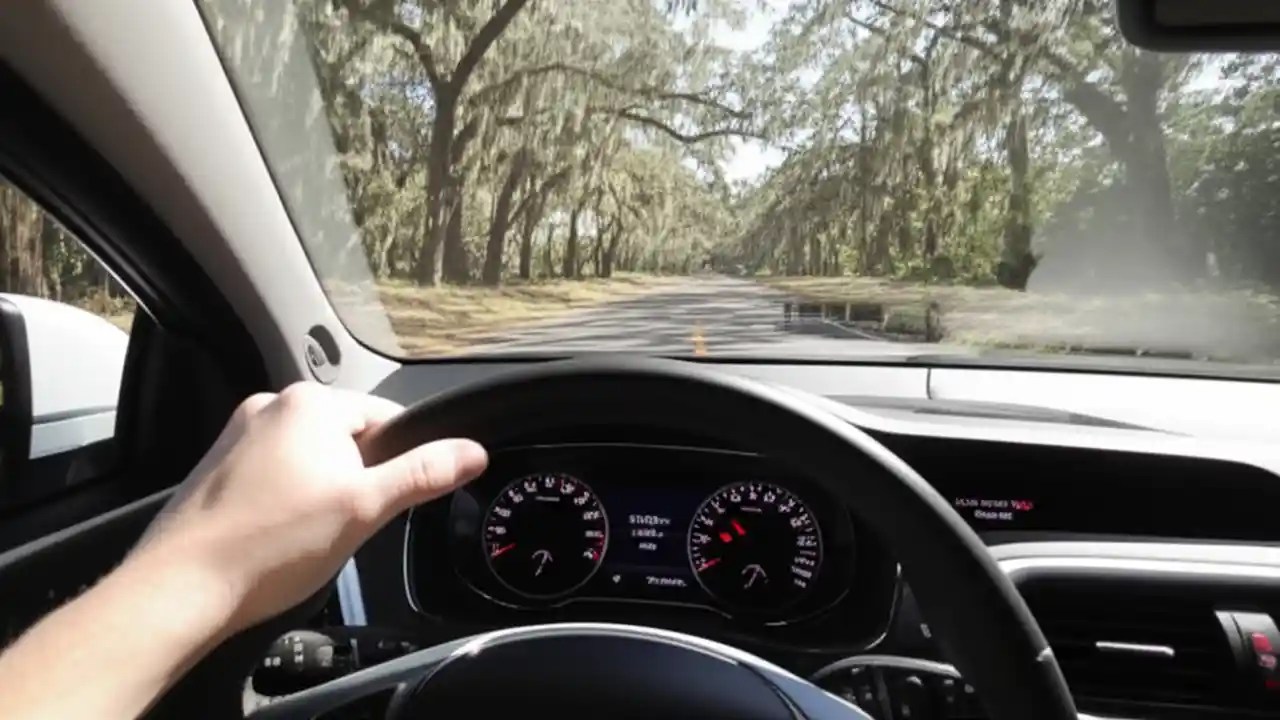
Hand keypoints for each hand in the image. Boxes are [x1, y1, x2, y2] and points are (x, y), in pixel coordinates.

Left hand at [129, 383, 487, 635]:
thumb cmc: (272, 545)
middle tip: (342, 525)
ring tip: (305, 535)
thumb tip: (473, 450)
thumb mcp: (365, 508)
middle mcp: (271, 405)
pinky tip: (277, 536)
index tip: (381, 504)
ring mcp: (239, 435)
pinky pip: (275, 474)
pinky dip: (286, 501)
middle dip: (355, 480)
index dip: (397, 466)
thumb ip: (423, 474)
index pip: (388, 420)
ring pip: (311, 459)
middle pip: (348, 439)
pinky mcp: (218, 467)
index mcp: (310, 402)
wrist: (182, 587)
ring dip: (321, 491)